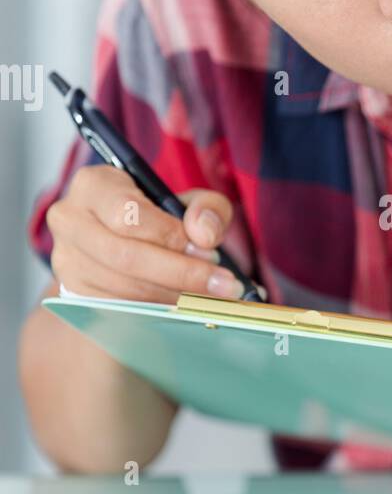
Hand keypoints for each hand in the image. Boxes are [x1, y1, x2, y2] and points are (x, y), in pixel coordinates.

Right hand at [45, 164, 256, 303]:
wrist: (122, 243)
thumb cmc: (156, 216)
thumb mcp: (186, 202)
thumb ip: (207, 208)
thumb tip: (204, 234)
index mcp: (93, 184)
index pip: (128, 214)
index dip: (171, 236)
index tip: (210, 252)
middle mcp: (70, 220)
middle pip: (125, 256)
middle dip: (180, 272)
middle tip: (222, 284)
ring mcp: (67, 259)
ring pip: (123, 287)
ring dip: (173, 296)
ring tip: (211, 297)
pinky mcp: (74, 291)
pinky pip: (119, 307)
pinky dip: (157, 309)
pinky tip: (186, 307)